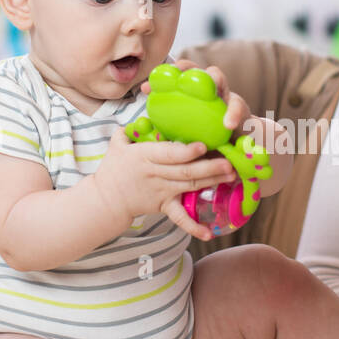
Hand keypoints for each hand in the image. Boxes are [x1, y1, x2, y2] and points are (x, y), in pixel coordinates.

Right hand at [93, 128, 236, 241]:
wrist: (106, 199)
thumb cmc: (114, 167)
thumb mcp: (118, 143)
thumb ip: (132, 127)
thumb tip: (145, 106)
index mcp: (144, 157)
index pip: (168, 154)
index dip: (186, 151)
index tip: (203, 145)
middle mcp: (155, 175)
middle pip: (185, 172)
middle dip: (209, 167)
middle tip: (230, 163)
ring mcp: (161, 192)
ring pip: (189, 186)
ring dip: (212, 181)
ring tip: (232, 176)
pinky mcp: (164, 206)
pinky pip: (179, 218)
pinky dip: (193, 227)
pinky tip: (209, 232)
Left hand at [141, 59, 254, 133]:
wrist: (236, 147)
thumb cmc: (206, 140)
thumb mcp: (185, 133)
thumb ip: (169, 127)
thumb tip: (143, 127)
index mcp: (191, 94)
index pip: (174, 79)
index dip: (158, 79)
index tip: (145, 88)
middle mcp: (207, 90)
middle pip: (195, 69)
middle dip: (185, 68)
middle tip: (176, 76)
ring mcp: (224, 96)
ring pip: (218, 78)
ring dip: (213, 80)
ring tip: (208, 91)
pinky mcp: (241, 109)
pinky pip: (237, 107)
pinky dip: (233, 114)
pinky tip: (228, 124)